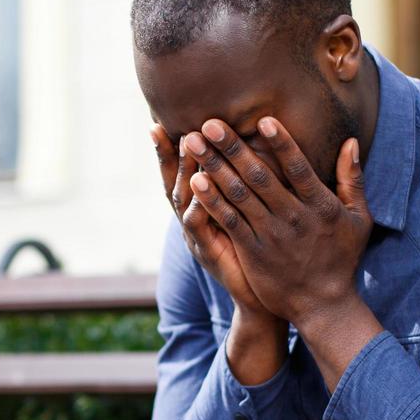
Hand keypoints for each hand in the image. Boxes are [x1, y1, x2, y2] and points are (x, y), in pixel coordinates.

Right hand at [151, 123, 271, 318]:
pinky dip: (198, 204)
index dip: (169, 149)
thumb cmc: (257, 252)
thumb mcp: (246, 213)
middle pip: (175, 181)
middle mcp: (191, 221)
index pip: (180, 173)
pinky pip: (198, 225)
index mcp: (200, 209)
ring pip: (184, 199)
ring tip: (188, 142)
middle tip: (174, 124)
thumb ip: (244, 184)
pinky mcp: (208, 253)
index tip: (159, 121)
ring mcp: (196, 237)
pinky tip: (200, 185)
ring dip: (186, 169)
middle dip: (172, 153)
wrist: (260, 298)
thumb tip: (250, 147)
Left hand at [182, 117, 372, 326]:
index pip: (299, 168)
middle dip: (232, 147)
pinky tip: (195, 181)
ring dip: (213, 167)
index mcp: (321, 206)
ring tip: (192, 143)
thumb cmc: (342, 258)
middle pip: (259, 176)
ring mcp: (271, 235)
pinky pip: (229, 221)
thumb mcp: (359, 219)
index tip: (263, 120)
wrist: (323, 305)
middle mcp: (294, 218)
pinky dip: (212, 200)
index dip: (282, 144)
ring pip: (239, 195)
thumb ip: (353, 179)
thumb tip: (351, 142)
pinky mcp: (253, 251)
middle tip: (209, 122)